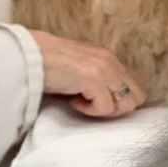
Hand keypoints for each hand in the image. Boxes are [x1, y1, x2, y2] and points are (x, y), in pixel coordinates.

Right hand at [30, 31, 144, 116]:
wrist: (29, 55)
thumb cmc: (48, 64)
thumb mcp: (80, 67)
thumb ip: (97, 77)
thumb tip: (108, 97)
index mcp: (109, 57)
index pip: (134, 84)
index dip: (120, 100)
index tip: (99, 102)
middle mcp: (111, 61)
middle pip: (137, 97)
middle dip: (118, 108)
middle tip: (93, 106)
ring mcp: (105, 70)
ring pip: (126, 105)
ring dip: (105, 110)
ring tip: (83, 103)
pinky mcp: (94, 80)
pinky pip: (105, 108)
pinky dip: (89, 111)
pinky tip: (73, 101)